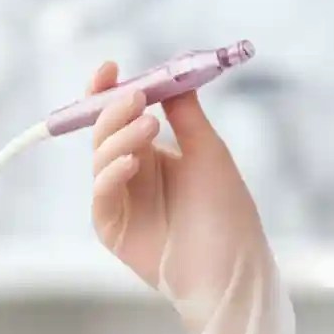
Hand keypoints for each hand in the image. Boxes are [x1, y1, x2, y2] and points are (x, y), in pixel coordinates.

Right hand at [87, 61, 293, 333]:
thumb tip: (172, 75)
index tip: (111, 67)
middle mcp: (132, 172)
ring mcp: (120, 199)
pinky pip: (102, 193)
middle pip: (105, 131)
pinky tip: (133, 162)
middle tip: (135, 98)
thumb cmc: (227, 212)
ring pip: (100, 157)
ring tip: (147, 125)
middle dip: (114, 110)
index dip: (110, 90)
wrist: (233, 266)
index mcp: (154, 152)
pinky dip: (112, 173)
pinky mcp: (112, 226)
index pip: (121, 114)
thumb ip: (187, 115)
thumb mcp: (210, 153)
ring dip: (119, 137)